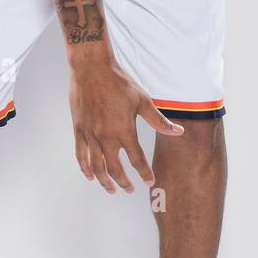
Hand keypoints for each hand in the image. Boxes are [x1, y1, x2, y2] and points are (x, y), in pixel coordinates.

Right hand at [68, 52, 183, 193]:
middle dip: (123, 182)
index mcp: (124, 130)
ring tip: (111, 189)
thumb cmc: (118, 82)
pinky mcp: (79, 129)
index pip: (137, 160)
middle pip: (115, 169)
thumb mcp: (142, 100)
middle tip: (130, 189)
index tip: (149, 181)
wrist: (92, 68)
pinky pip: (81, 154)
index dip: (144, 173)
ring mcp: (90, 134)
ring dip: (104, 181)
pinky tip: (90, 176)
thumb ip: (158, 120)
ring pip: (96, 166)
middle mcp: (106, 136)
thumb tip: (178, 131)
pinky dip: (85, 167)